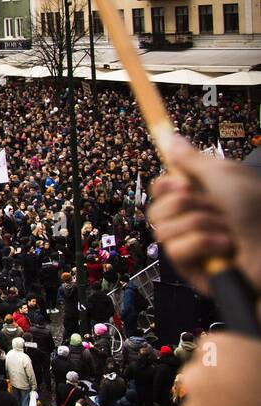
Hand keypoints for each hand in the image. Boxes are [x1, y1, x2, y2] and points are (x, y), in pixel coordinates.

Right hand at [149, 135, 260, 298]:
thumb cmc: (259, 211)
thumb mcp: (225, 176)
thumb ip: (193, 159)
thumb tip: (172, 138)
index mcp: (199, 196)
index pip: (161, 189)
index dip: (164, 184)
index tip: (182, 182)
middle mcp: (191, 219)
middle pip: (155, 208)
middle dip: (185, 204)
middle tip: (213, 206)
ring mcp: (190, 244)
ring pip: (163, 229)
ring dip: (200, 224)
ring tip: (227, 231)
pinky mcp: (192, 267)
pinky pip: (176, 251)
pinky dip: (202, 244)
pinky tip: (224, 247)